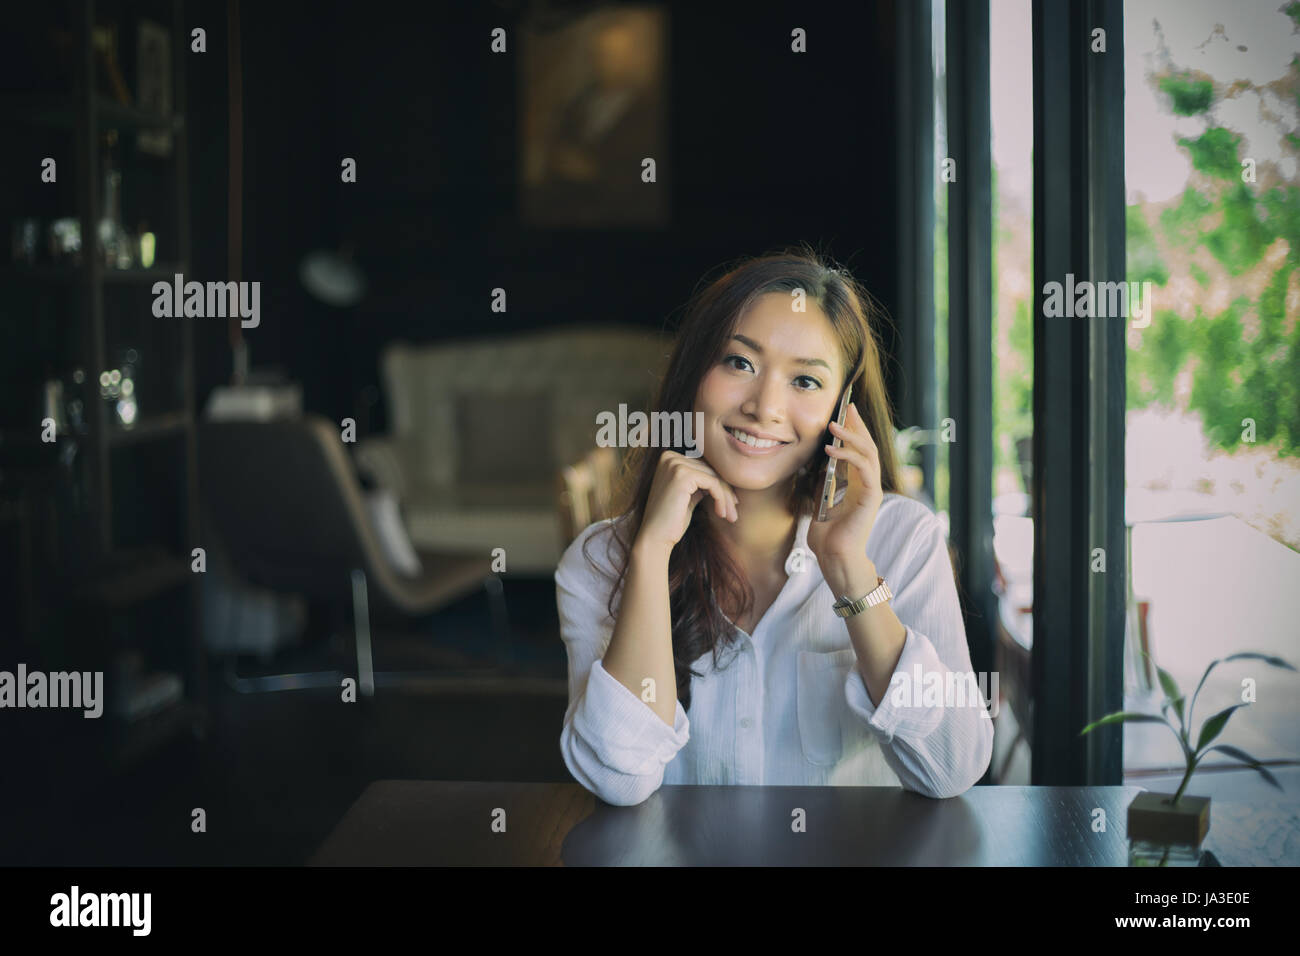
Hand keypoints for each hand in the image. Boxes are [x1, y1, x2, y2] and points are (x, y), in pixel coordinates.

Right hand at [635, 450, 738, 554]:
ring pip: (714, 477)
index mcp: (669, 458)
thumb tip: (724, 476)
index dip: (720, 484)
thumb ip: (700, 482)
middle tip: (733, 512)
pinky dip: (721, 499)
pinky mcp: (683, 475)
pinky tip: (722, 514)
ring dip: (726, 498)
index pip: (704, 466)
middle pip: (710, 470)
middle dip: (726, 492)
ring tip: (731, 516)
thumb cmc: (671, 520)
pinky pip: (713, 483)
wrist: (655, 538)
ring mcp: (675, 464)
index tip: (731, 502)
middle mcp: (670, 457)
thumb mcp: (688, 495)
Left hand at [805, 402, 883, 567]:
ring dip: (851, 437)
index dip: (854, 429)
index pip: (859, 449)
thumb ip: (823, 484)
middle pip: (868, 446)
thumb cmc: (827, 536)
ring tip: (834, 426)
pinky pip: (864, 469)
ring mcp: (871, 490)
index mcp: (857, 483)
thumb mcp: (820, 502)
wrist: (835, 558)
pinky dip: (849, 456)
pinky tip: (831, 450)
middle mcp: (868, 484)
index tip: (845, 412)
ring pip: (868, 453)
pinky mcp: (871, 497)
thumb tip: (817, 465)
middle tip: (847, 407)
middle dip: (857, 425)